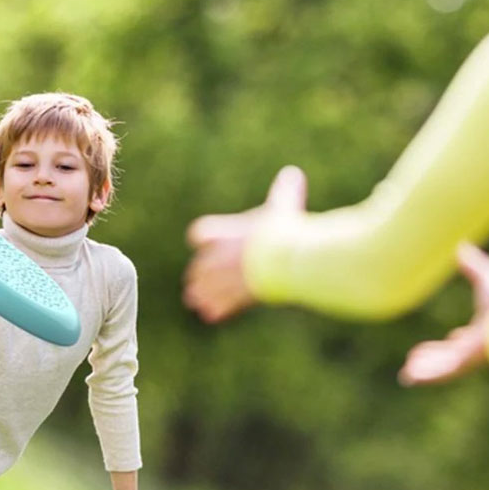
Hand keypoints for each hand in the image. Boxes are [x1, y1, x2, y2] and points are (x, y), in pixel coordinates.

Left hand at [183, 165, 307, 321]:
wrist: (287, 257)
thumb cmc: (285, 229)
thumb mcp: (285, 205)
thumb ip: (286, 191)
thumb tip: (294, 173)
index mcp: (224, 233)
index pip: (200, 233)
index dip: (203, 239)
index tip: (204, 242)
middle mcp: (220, 257)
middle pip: (199, 265)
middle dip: (199, 272)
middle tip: (194, 279)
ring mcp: (226, 278)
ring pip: (205, 288)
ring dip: (201, 293)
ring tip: (194, 300)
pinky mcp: (237, 296)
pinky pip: (220, 306)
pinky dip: (216, 310)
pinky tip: (210, 316)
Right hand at [399, 244, 488, 385]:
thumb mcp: (486, 278)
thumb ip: (473, 265)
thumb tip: (462, 246)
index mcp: (481, 333)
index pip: (466, 341)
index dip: (457, 341)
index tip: (453, 338)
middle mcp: (474, 349)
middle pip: (451, 358)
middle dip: (434, 359)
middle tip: (415, 359)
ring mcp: (467, 360)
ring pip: (441, 370)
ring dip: (424, 370)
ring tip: (406, 374)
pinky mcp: (461, 366)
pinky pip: (438, 375)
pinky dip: (422, 377)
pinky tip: (408, 378)